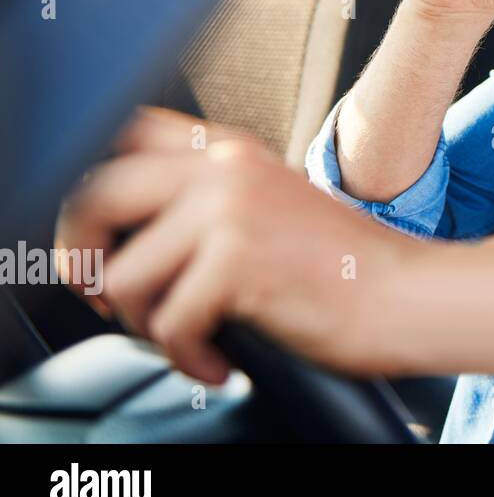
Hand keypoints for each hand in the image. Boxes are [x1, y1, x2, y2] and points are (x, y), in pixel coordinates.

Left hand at [57, 107, 429, 383]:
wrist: (406, 295)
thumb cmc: (345, 267)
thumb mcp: (271, 205)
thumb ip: (210, 198)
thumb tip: (128, 238)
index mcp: (232, 151)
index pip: (126, 135)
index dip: (92, 191)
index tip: (100, 239)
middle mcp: (226, 169)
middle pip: (98, 195)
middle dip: (85, 257)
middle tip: (109, 296)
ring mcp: (231, 210)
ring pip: (126, 274)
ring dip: (145, 322)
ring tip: (187, 337)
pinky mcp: (238, 261)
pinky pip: (168, 322)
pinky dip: (185, 356)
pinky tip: (216, 361)